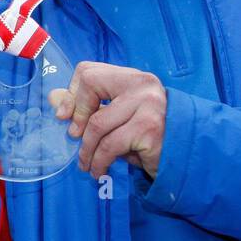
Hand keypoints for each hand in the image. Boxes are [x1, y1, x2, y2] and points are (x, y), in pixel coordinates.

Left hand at [48, 61, 166, 178]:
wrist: (185, 157)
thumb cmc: (147, 137)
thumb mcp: (118, 118)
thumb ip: (90, 106)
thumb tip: (54, 98)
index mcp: (133, 77)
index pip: (90, 70)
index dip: (73, 93)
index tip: (65, 116)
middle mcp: (143, 85)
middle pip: (91, 87)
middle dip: (77, 117)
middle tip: (74, 138)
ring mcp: (148, 105)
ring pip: (97, 124)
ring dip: (86, 149)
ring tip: (86, 164)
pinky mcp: (149, 129)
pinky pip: (109, 146)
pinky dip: (98, 162)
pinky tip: (99, 170)